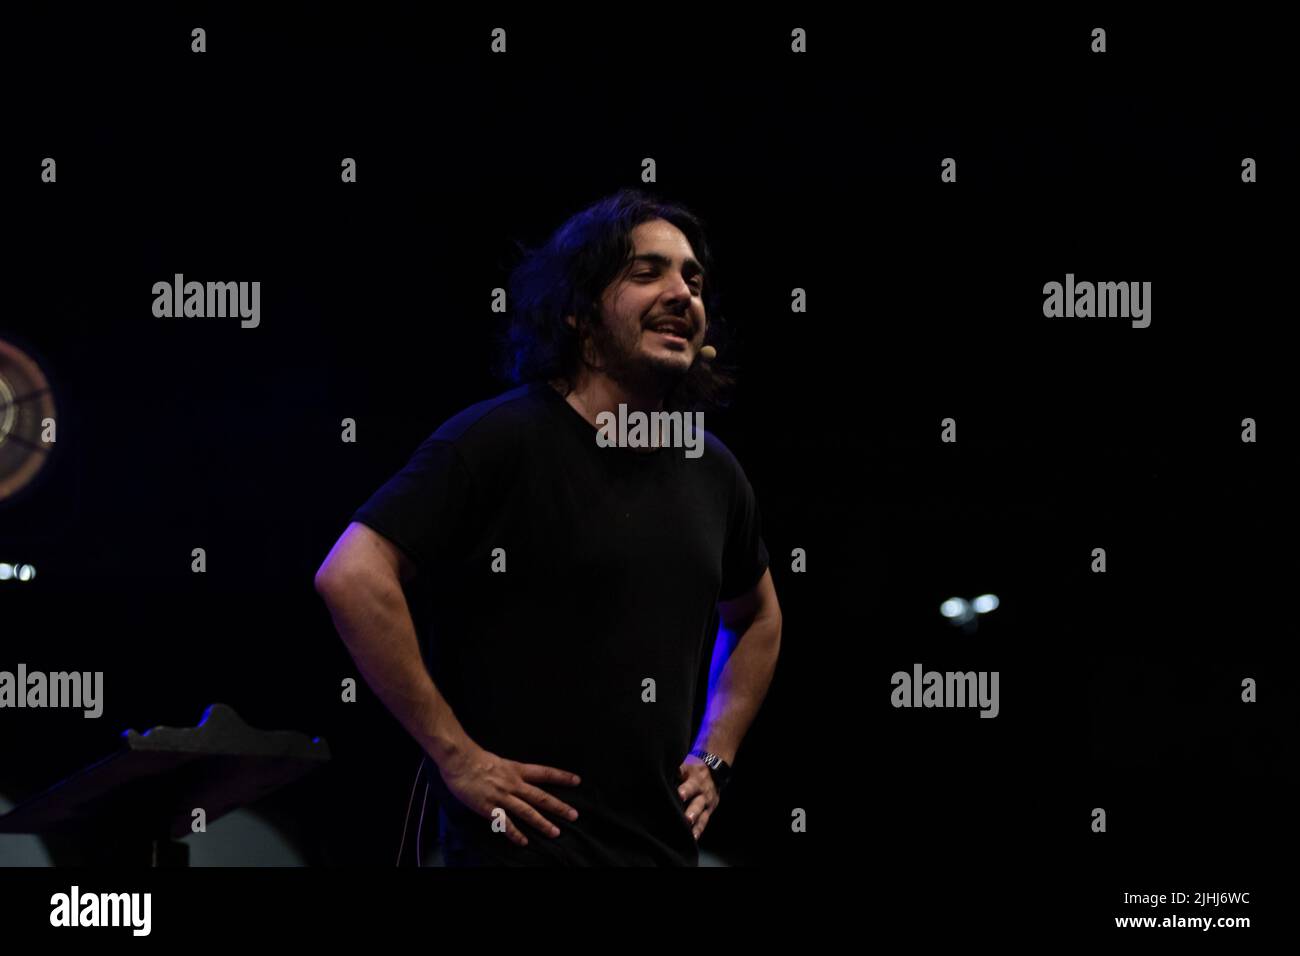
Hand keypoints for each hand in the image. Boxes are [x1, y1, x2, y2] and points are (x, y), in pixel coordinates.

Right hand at [436, 743, 581, 846]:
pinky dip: (515, 834)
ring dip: (543, 823)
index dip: (561, 777)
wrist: (459, 760)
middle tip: (574, 815)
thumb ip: (509, 771)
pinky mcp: (489, 808)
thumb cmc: (475, 758)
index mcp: (516, 770)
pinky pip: (505, 823)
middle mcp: (514, 784)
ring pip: (528, 812)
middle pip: (541, 797)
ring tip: (555, 832)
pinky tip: (523, 842)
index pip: (544, 773)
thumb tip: (518, 777)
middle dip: (559, 807)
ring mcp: (502, 797)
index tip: (577, 781)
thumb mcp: (500, 761)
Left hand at [677, 754, 719, 840]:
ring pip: (699, 807)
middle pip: (693, 789)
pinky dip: (698, 829)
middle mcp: (699, 786)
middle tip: (681, 798)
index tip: (676, 783)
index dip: (679, 774)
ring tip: (688, 821)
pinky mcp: (708, 810)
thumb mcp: (686, 766)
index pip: (684, 771)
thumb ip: (675, 769)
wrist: (715, 775)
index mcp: (691, 774)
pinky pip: (704, 820)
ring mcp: (705, 799)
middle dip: (687, 793)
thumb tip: (655, 770)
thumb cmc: (693, 772)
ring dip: (694, 814)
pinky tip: (693, 837)